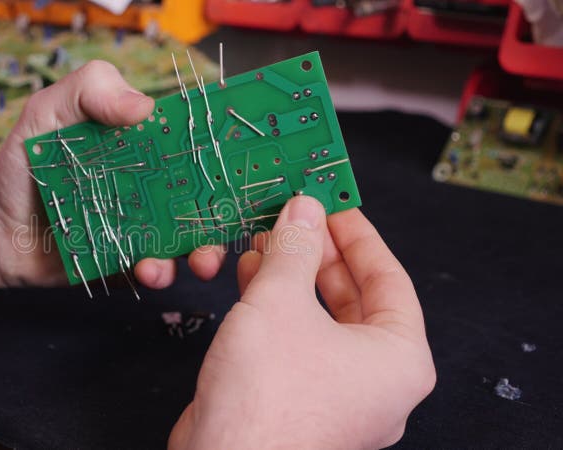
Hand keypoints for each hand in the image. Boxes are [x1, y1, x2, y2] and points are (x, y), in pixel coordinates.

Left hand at [0, 60, 226, 288]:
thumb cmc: (23, 160)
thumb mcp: (50, 110)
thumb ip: (91, 90)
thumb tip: (145, 107)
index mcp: (144, 146)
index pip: (195, 147)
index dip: (223, 156)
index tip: (244, 167)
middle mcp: (151, 186)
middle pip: (204, 199)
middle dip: (223, 217)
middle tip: (221, 230)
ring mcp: (141, 226)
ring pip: (187, 240)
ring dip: (199, 253)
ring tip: (187, 261)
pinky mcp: (126, 261)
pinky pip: (154, 268)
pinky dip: (159, 272)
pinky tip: (146, 269)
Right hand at [169, 196, 435, 449]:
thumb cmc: (267, 403)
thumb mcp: (280, 302)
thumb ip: (294, 250)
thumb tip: (303, 212)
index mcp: (399, 360)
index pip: (389, 278)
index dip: (358, 236)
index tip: (336, 206)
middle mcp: (376, 382)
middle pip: (353, 297)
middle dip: (319, 254)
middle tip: (297, 219)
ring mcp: (337, 396)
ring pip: (320, 319)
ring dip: (292, 277)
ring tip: (267, 241)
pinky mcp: (299, 402)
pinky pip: (297, 342)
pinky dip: (278, 308)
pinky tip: (251, 278)